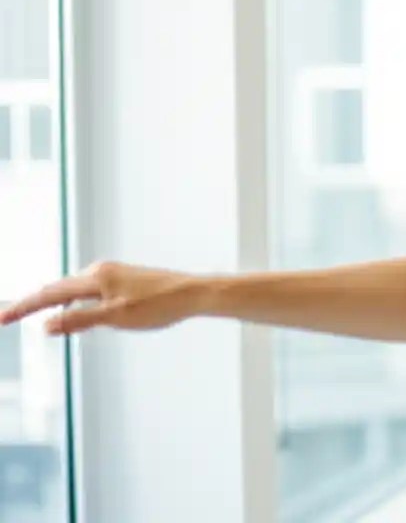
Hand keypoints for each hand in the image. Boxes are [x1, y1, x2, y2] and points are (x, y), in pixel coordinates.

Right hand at [0, 261, 200, 333]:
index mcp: (95, 278)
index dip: (23, 307)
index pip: (49, 294)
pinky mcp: (124, 281)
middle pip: (57, 289)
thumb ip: (80, 321)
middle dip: (31, 303)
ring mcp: (112, 275)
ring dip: (53, 303)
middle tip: (7, 316)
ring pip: (74, 291)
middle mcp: (100, 272)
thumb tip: (46, 325)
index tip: (1, 318)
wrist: (194, 293)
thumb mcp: (116, 317)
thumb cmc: (159, 306)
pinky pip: (89, 293)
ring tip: (31, 313)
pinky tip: (76, 314)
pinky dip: (74, 303)